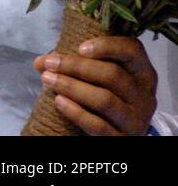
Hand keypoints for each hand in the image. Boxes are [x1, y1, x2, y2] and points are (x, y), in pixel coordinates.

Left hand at [34, 36, 157, 134]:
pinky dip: (76, 112)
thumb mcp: (96, 75)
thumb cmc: (103, 93)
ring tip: (47, 80)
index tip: (80, 48)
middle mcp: (144, 96)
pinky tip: (58, 101)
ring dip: (72, 87)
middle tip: (50, 63)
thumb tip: (41, 62)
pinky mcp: (122, 138)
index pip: (132, 51)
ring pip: (105, 100)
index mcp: (142, 73)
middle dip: (76, 67)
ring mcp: (136, 119)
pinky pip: (98, 125)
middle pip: (113, 75)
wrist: (115, 130)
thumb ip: (72, 64)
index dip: (107, 46)